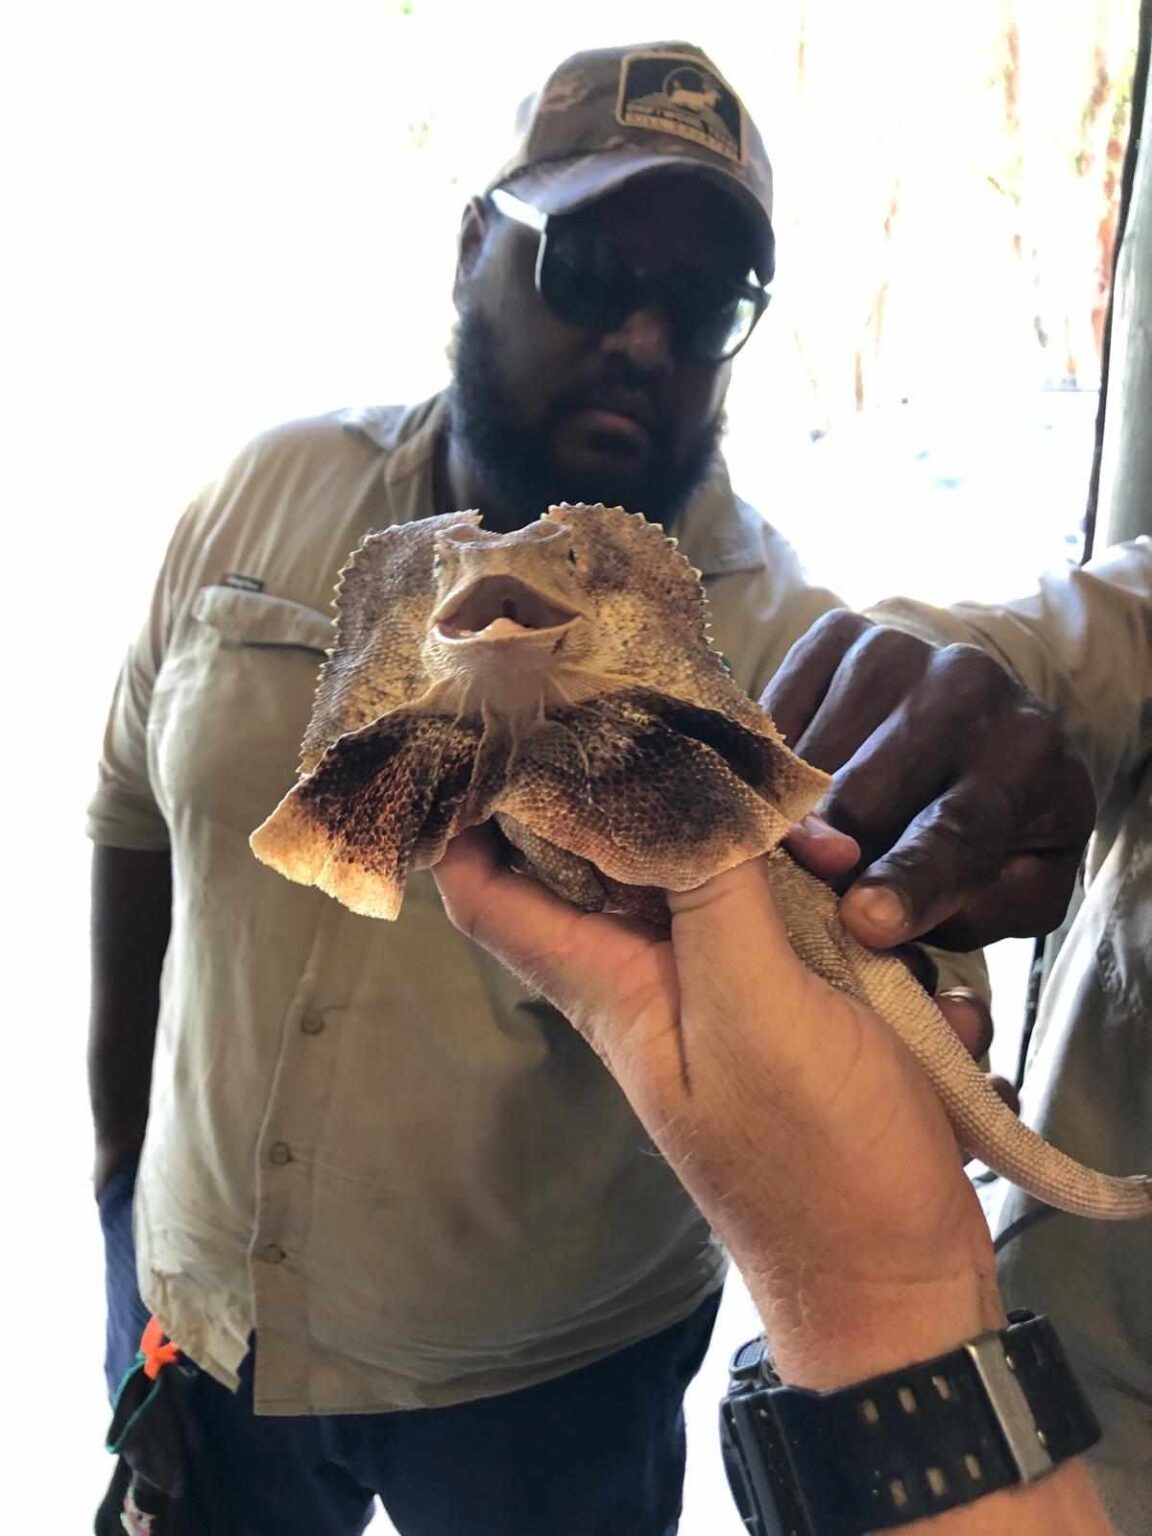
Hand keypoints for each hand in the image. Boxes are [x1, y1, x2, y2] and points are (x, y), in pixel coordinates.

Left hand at [434, 828, 1003, 1389]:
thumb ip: (710, 895)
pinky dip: (851, 919)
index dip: (468, 817)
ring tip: (850, 870)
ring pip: (732, 878)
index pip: (489, 893)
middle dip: (680, 802)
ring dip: (793, 861)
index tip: (488, 735)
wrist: (903, 1277)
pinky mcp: (806, 1003)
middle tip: (757, 782)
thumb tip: (674, 784)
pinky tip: (896, 947)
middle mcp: (658, 977)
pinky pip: (813, 924)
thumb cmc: (812, 1166)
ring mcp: (735, 989)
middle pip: (623, 854)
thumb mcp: (754, 1012)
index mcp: (611, 984)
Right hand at [763, 612, 1094, 950]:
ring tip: (803, 846)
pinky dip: (766, 763)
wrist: (975, 714)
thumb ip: (972, 912)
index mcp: (1030, 757)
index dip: (910, 880)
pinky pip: (774, 712)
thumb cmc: (997, 822)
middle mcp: (968, 684)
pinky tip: (787, 788)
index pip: (960, 829)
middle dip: (830, 860)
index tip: (863, 920)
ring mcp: (897, 650)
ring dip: (793, 817)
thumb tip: (880, 921)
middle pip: (866, 796)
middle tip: (813, 897)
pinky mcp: (838, 632)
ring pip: (811, 760)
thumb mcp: (1021, 883)